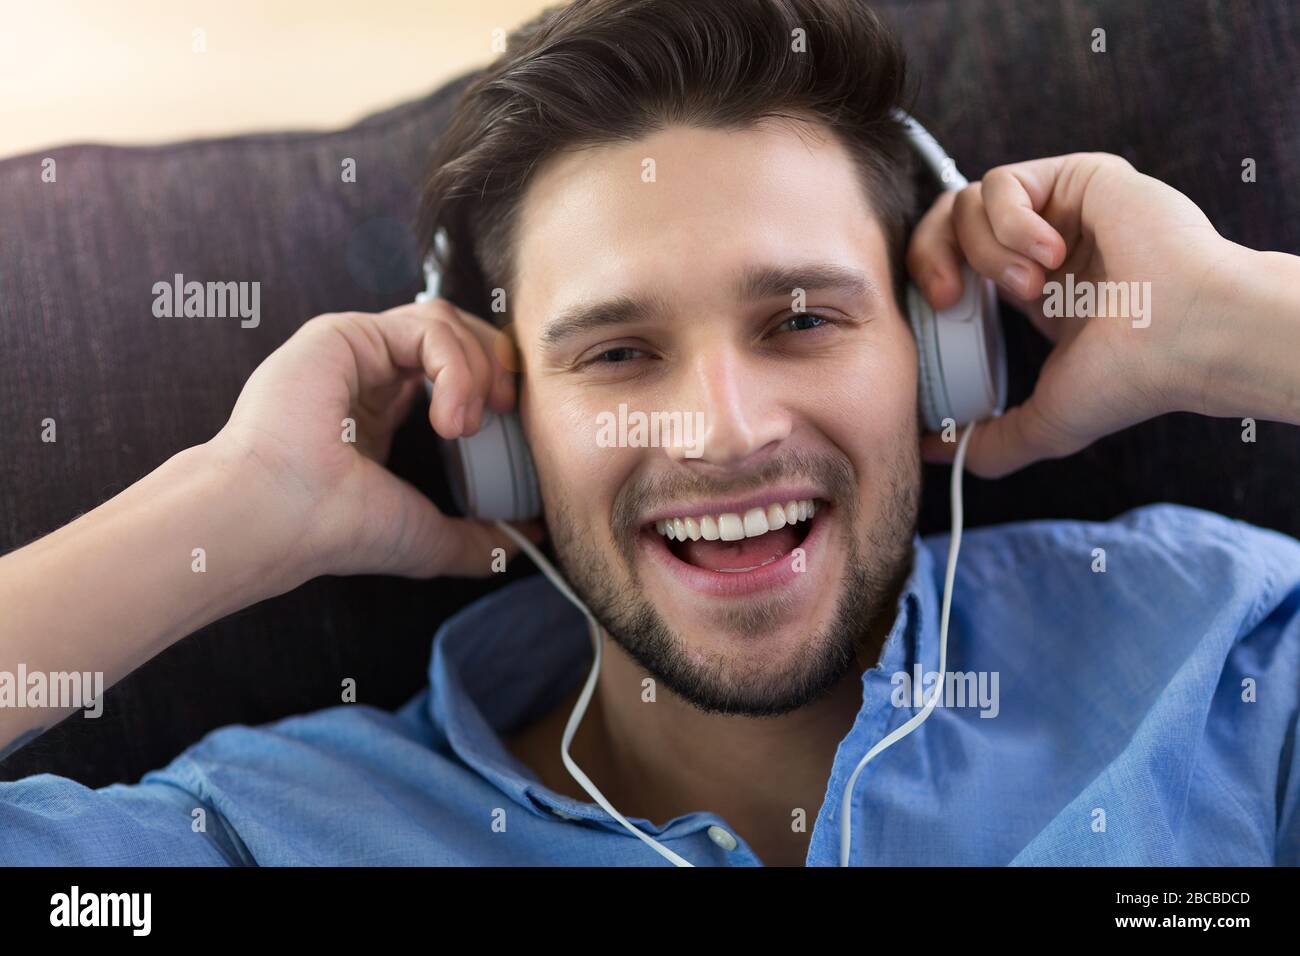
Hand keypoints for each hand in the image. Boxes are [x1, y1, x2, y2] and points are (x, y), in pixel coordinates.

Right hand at [210, 300, 542, 579]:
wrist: (279, 518)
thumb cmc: (336, 530)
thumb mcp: (427, 538)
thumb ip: (477, 539)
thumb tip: (527, 538)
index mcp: (379, 412)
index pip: (452, 371)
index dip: (492, 386)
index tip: (510, 427)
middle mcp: (366, 375)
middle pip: (455, 334)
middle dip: (495, 365)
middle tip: (507, 411)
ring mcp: (354, 350)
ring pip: (444, 322)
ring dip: (477, 369)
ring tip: (468, 425)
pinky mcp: (345, 333)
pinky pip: (427, 326)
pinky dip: (456, 367)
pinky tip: (450, 417)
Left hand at [907, 152, 1238, 476]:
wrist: (1186, 337)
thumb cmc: (1131, 378)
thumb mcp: (1045, 423)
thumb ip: (987, 444)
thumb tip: (930, 451)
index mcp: (1032, 292)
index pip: (951, 268)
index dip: (930, 285)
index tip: (939, 319)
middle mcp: (1042, 246)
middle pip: (945, 225)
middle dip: (930, 259)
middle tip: (947, 298)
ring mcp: (1060, 210)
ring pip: (968, 203)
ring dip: (987, 252)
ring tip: (1032, 287)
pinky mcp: (1077, 177)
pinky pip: (1002, 183)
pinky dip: (1011, 223)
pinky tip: (1050, 253)